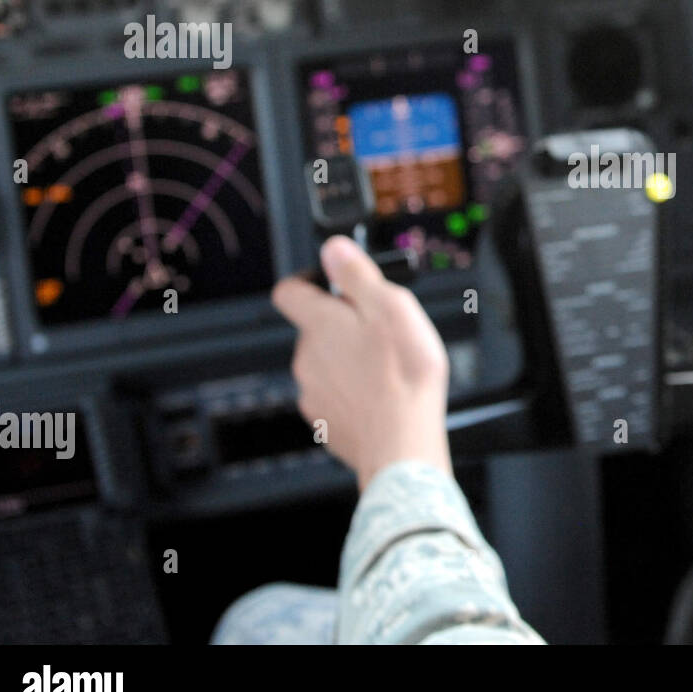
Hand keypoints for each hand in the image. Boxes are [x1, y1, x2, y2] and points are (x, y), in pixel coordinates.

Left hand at [271, 235, 451, 489]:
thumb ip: (357, 273)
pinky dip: (354, 393)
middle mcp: (306, 358)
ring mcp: (312, 393)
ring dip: (350, 361)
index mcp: (319, 324)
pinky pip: (335, 397)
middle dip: (344, 326)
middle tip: (382, 332)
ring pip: (327, 364)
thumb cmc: (403, 376)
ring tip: (388, 368)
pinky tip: (382, 396)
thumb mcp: (391, 306)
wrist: (402, 442)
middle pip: (316, 330)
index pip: (289, 291)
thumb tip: (333, 249)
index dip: (309, 282)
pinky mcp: (324, 423)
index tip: (332, 283)